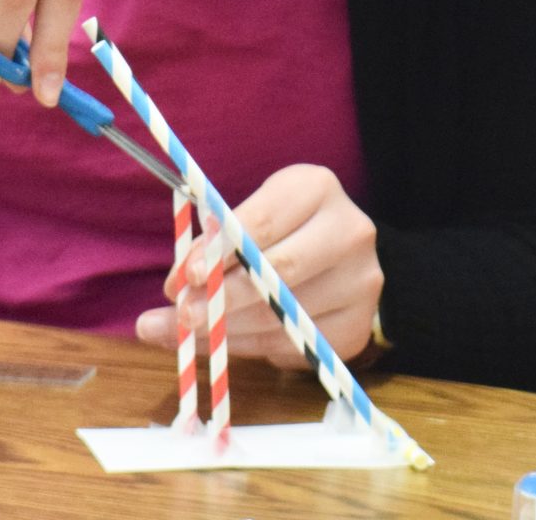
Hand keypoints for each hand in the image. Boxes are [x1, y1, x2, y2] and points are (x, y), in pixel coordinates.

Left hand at [137, 164, 382, 367]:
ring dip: (232, 329)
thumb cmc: (278, 231)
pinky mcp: (358, 324)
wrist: (336, 253)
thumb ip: (213, 247)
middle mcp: (350, 230)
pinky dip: (256, 347)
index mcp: (316, 188)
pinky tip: (233, 340)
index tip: (187, 275)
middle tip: (184, 315)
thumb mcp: (249, 219)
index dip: (220, 251)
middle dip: (224, 297)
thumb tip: (174, 289)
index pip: (264, 221)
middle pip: (280, 271)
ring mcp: (361, 280)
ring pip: (285, 316)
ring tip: (196, 331)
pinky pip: (297, 345)